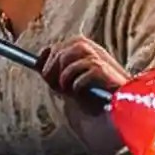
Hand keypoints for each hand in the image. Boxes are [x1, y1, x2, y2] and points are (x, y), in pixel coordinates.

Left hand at [38, 36, 130, 154]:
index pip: (58, 46)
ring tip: (67, 90)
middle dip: (52, 70)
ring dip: (63, 77)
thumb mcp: (70, 82)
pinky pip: (78, 75)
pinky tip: (80, 92)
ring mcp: (98, 57)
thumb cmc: (94, 95)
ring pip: (66, 58)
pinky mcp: (102, 70)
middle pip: (60, 51)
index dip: (48, 61)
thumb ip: (55, 72)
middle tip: (56, 87)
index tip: (46, 75)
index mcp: (86, 48)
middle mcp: (92, 49)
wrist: (117, 108)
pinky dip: (75, 85)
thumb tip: (37, 63)